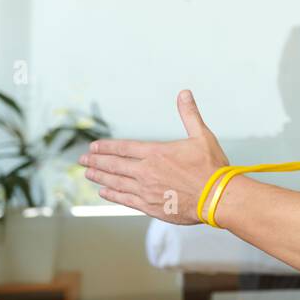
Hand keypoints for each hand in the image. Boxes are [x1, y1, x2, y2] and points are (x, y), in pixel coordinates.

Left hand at [78, 89, 229, 224]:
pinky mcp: (150, 206)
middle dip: (96, 161)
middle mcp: (146, 171)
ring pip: (115, 183)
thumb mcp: (202, 136)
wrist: (217, 197)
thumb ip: (189, 114)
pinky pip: (125, 200)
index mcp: (156, 153)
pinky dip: (112, 195)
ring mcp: (146, 190)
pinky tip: (104, 193)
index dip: (106, 147)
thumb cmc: (212, 167)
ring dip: (100, 177)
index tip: (93, 146)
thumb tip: (184, 93)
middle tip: (82, 159)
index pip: (123, 148)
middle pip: (114, 165)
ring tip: (88, 174)